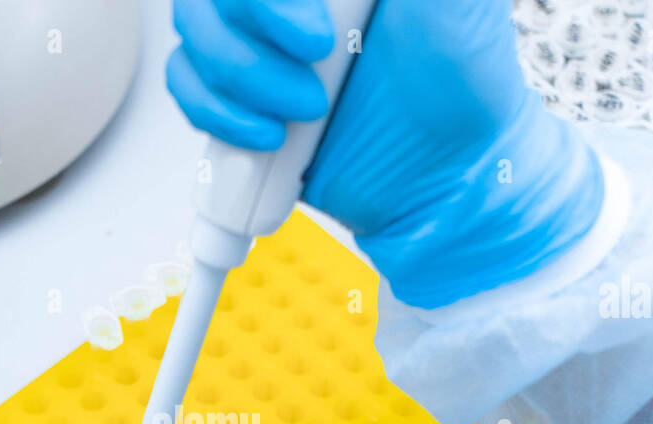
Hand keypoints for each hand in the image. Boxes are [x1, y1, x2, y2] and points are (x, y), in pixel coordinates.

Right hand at [166, 0, 603, 306]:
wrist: (449, 177)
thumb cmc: (467, 80)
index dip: (265, 0)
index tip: (318, 34)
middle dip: (255, 34)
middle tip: (319, 59)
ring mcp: (258, 42)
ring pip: (194, 32)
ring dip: (241, 78)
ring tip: (308, 111)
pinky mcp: (240, 99)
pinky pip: (186, 87)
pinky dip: (218, 115)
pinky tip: (269, 137)